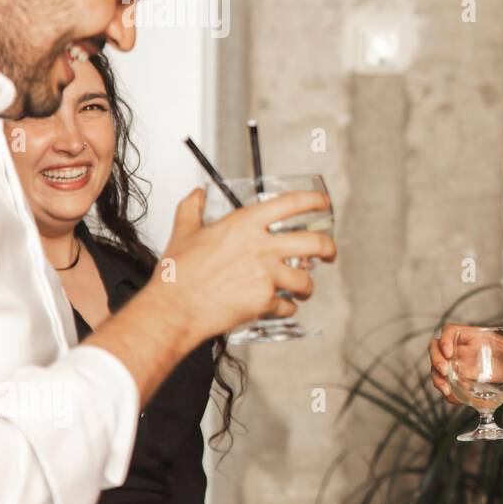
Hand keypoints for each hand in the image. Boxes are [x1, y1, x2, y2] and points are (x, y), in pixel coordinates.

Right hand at [148, 187, 335, 347]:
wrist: (173, 309)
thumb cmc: (177, 275)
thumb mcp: (183, 234)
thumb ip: (191, 209)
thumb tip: (195, 194)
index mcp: (244, 225)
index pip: (291, 204)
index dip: (314, 201)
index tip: (323, 204)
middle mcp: (261, 246)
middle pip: (314, 243)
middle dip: (328, 248)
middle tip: (329, 253)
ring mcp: (266, 274)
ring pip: (305, 279)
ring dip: (306, 286)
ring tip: (302, 289)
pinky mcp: (265, 300)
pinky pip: (287, 305)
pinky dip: (286, 308)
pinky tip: (278, 307)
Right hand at [429, 325, 502, 403]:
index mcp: (476, 336)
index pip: (451, 331)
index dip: (445, 340)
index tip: (449, 353)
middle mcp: (465, 351)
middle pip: (437, 349)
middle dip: (436, 360)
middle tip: (445, 373)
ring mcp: (462, 367)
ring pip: (439, 370)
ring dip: (438, 379)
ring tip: (447, 391)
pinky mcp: (466, 384)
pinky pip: (450, 388)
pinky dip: (449, 395)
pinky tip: (457, 399)